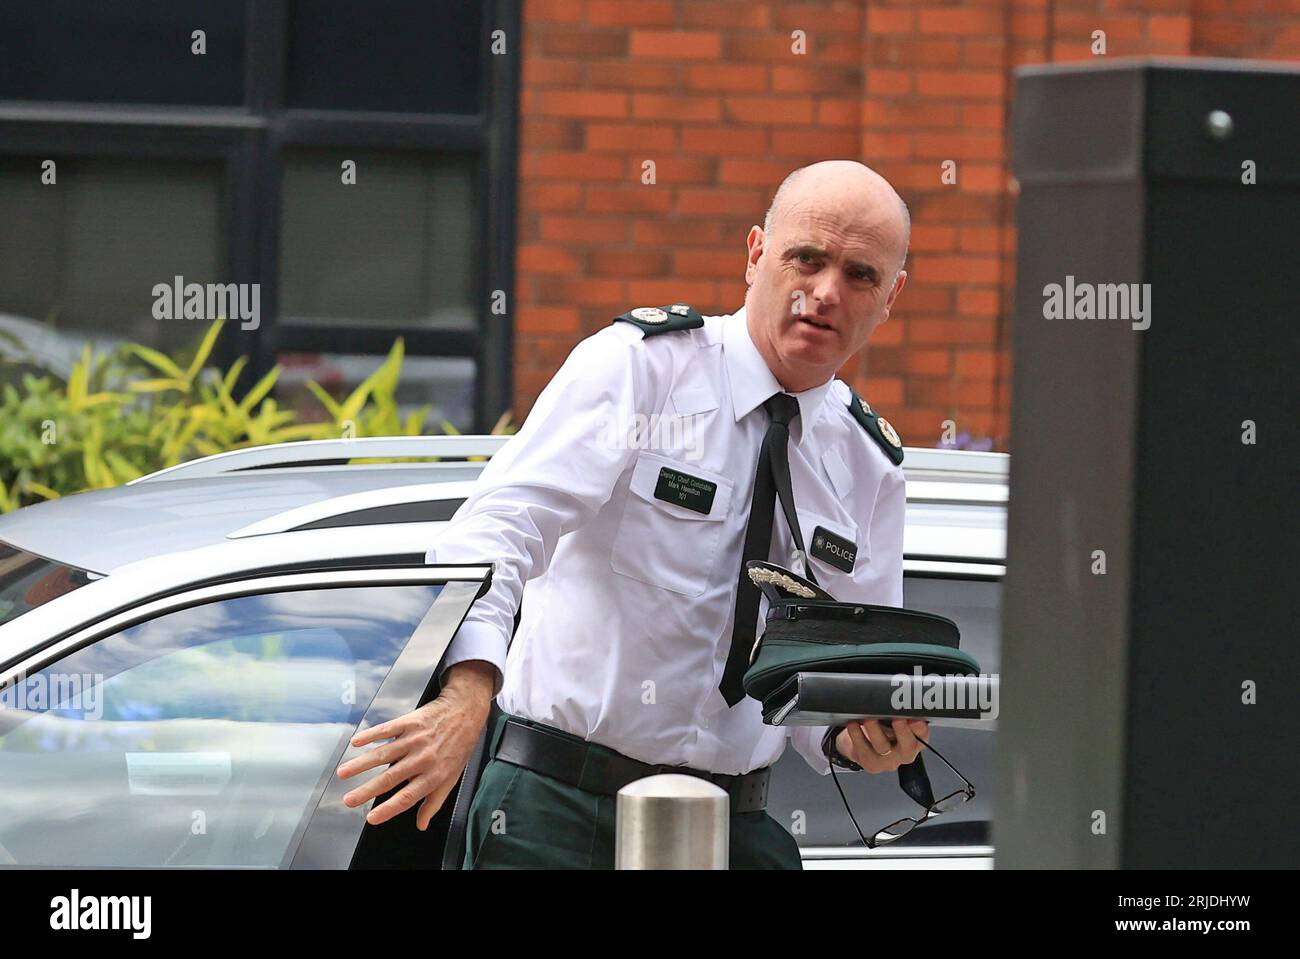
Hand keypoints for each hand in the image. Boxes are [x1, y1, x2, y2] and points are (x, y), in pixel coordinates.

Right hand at [335, 660, 495, 829]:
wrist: (465, 711)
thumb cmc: (458, 747)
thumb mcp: (452, 777)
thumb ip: (434, 802)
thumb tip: (422, 825)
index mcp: (434, 775)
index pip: (408, 797)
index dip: (389, 809)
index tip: (371, 818)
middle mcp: (423, 759)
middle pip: (391, 777)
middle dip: (367, 790)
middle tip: (348, 800)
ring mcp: (415, 739)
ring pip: (385, 754)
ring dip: (362, 764)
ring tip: (343, 773)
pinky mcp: (409, 722)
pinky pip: (387, 730)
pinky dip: (371, 735)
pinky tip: (356, 742)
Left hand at [835, 718, 928, 773]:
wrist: (865, 744)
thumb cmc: (884, 727)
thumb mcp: (895, 717)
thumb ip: (899, 709)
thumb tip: (895, 691)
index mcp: (916, 740)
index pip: (923, 734)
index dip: (920, 728)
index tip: (915, 719)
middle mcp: (904, 752)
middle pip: (907, 746)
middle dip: (903, 732)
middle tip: (897, 719)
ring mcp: (887, 760)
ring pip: (882, 747)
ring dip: (875, 731)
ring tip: (869, 719)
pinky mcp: (870, 763)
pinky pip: (862, 749)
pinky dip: (856, 735)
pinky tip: (853, 724)